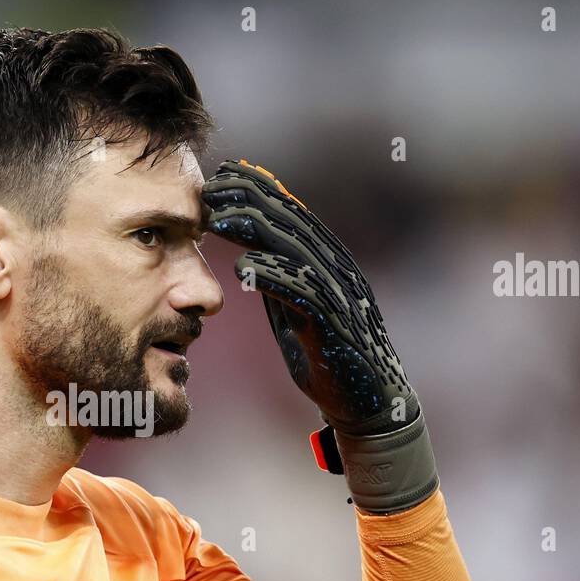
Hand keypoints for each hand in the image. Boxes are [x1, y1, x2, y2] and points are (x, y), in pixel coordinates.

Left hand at [202, 159, 437, 511]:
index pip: (291, 215)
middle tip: (211, 187)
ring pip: (296, 250)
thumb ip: (281, 282)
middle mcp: (337, 269)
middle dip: (250, 199)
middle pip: (291, 222)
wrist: (368, 404)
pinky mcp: (336, 325)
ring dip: (255, 230)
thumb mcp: (296, 312)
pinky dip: (275, 277)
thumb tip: (252, 256)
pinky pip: (305, 294)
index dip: (257, 191)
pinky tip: (245, 268)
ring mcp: (339, 295)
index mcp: (327, 262)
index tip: (221, 176)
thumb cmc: (330, 357)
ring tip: (217, 219)